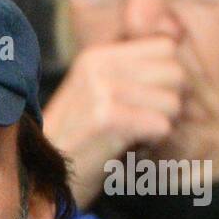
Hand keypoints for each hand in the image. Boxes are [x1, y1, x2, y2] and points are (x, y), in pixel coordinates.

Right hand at [43, 36, 188, 207]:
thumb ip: (132, 71)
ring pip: (172, 102)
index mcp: (98, 56)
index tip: (150, 101)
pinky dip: (153, 144)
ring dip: (161, 127)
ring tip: (134, 137)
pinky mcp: (107, 120)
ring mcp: (101, 91)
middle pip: (176, 73)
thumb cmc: (78, 142)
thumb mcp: (98, 94)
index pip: (166, 47)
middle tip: (146, 124)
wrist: (40, 179)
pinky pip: (162, 126)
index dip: (168, 77)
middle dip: (171, 104)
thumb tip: (179, 39)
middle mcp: (99, 67)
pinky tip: (130, 151)